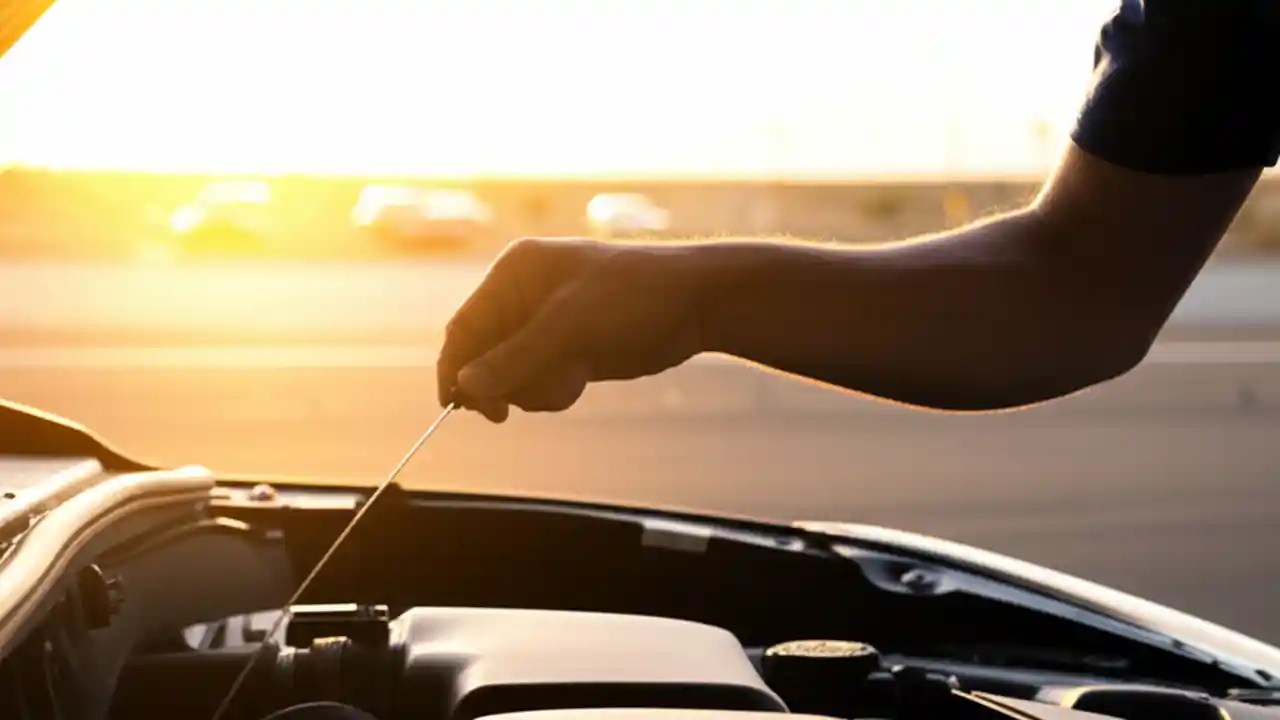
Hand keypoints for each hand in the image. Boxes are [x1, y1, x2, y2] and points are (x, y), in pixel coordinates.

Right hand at [437, 238, 704, 421]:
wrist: (695, 304)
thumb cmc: (632, 298)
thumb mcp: (569, 327)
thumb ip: (514, 357)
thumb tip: (464, 385)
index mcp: (515, 272)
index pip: (465, 325)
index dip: (455, 367)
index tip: (456, 405)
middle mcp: (523, 296)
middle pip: (482, 355)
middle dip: (502, 382)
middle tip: (505, 413)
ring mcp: (545, 325)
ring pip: (509, 375)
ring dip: (534, 387)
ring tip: (571, 376)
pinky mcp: (566, 349)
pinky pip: (538, 381)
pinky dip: (554, 389)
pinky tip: (582, 377)